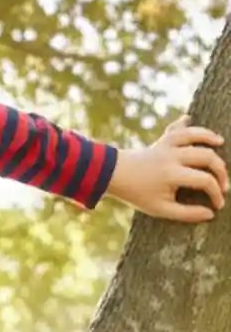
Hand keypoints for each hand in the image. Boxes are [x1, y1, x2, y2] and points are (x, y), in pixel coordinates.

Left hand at [107, 115, 228, 222]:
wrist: (112, 175)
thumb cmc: (136, 194)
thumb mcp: (159, 209)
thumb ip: (186, 213)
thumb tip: (210, 214)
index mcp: (172, 174)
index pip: (205, 181)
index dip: (216, 193)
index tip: (217, 205)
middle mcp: (171, 157)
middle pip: (206, 156)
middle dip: (220, 171)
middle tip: (223, 184)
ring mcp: (165, 146)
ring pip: (193, 134)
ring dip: (208, 136)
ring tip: (221, 143)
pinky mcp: (160, 141)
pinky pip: (174, 128)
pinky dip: (183, 123)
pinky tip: (190, 118)